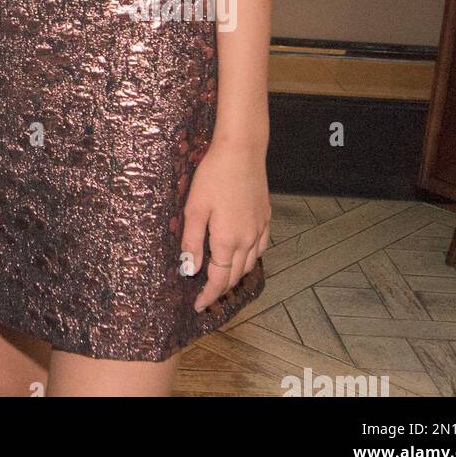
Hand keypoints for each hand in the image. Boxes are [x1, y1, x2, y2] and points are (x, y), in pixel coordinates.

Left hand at [180, 136, 270, 312]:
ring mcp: (259, 228)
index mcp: (227, 240)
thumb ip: (192, 241)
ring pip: (249, 264)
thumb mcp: (194, 208)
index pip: (218, 279)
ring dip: (235, 275)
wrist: (241, 151)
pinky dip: (250, 259)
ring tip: (221, 279)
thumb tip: (189, 269)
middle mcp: (247, 239)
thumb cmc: (213, 176)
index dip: (208, 295)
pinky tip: (242, 256)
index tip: (198, 305)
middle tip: (206, 295)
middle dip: (220, 289)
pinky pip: (260, 248)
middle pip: (234, 275)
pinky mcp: (265, 217)